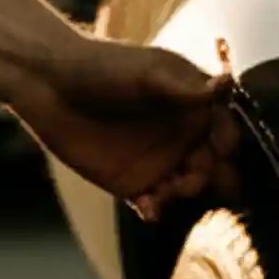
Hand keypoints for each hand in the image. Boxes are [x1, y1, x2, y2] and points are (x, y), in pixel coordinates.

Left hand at [8, 38, 239, 220]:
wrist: (51, 86)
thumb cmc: (104, 68)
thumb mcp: (148, 73)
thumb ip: (186, 87)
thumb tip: (227, 83)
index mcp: (193, 106)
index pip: (226, 132)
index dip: (226, 143)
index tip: (216, 148)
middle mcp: (183, 136)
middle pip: (217, 167)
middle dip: (212, 175)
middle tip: (190, 173)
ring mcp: (160, 162)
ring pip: (191, 190)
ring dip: (186, 193)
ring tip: (166, 190)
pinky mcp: (134, 185)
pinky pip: (157, 206)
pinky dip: (157, 209)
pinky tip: (147, 206)